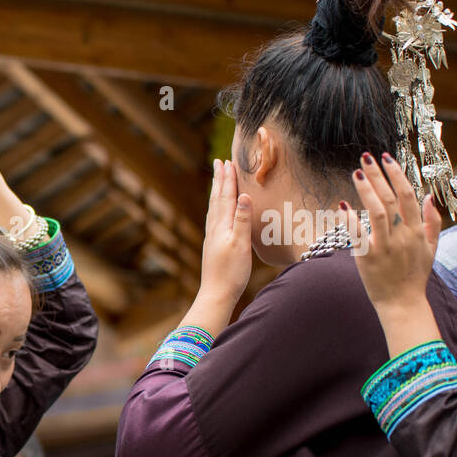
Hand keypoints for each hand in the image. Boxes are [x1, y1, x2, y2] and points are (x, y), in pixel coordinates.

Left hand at [200, 158, 253, 304]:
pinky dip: (216, 208)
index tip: (227, 162)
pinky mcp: (213, 246)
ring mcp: (212, 238)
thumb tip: (244, 196)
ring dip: (216, 192)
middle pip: (217, 199)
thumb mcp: (241, 245)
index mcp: (222, 226)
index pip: (225, 197)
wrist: (216, 295)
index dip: (228, 179)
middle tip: (219, 163)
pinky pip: (214, 219)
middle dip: (219, 180)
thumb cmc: (231, 272)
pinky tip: (216, 212)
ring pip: (214, 208)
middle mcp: (214, 229)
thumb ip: (242, 219)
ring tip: (217, 180)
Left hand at [346, 152, 440, 312]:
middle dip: (379, 176)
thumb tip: (429, 198)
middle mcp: (402, 235)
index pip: (409, 195)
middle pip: (392, 198)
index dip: (397, 175)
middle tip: (366, 158)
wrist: (402, 303)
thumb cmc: (414, 276)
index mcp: (416, 231)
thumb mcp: (431, 248)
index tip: (387, 158)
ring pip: (377, 212)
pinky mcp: (368, 258)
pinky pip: (359, 235)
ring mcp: (385, 246)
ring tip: (356, 173)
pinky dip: (351, 220)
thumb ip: (432, 223)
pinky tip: (342, 206)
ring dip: (367, 191)